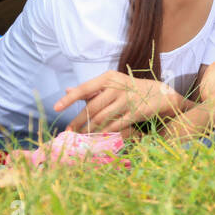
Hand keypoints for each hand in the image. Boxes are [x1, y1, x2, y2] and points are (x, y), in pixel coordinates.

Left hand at [54, 72, 182, 132]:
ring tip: (82, 135)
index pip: (84, 88)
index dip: (69, 99)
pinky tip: (98, 136)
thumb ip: (91, 89)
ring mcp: (127, 100)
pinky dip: (105, 132)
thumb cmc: (130, 89)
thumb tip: (67, 90)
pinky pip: (115, 125)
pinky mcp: (136, 112)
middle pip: (92, 108)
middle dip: (78, 121)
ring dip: (90, 129)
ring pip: (102, 118)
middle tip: (69, 131)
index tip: (55, 108)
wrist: (159, 94)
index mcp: (108, 78)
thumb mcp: (111, 83)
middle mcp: (117, 87)